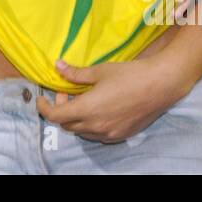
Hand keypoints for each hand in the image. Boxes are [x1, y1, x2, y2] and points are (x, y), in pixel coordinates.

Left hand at [37, 56, 185, 143]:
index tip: (41, 99)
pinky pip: (98, 135)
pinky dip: (91, 125)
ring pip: (82, 131)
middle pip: (68, 125)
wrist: (160, 85)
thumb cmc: (129, 74)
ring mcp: (109, 134)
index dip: (44, 108)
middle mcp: (96, 126)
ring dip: (76, 118)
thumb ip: (76, 73)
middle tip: (68, 91)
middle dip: (62, 109)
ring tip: (84, 99)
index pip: (56, 117)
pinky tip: (98, 109)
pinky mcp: (121, 135)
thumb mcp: (99, 71)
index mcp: (87, 109)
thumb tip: (57, 66)